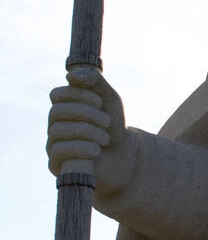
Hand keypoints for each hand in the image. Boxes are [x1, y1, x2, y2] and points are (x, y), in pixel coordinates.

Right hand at [47, 67, 134, 191]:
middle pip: (56, 112)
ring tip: (105, 138)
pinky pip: (58, 151)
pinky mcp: (55, 164)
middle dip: (85, 114)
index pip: (57, 94)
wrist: (123, 157)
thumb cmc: (114, 126)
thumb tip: (70, 75)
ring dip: (87, 132)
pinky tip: (96, 150)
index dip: (78, 95)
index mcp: (63, 106)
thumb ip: (94, 81)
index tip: (101, 102)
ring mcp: (52, 144)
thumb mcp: (110, 99)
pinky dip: (80, 148)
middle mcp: (54, 124)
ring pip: (57, 131)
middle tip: (107, 121)